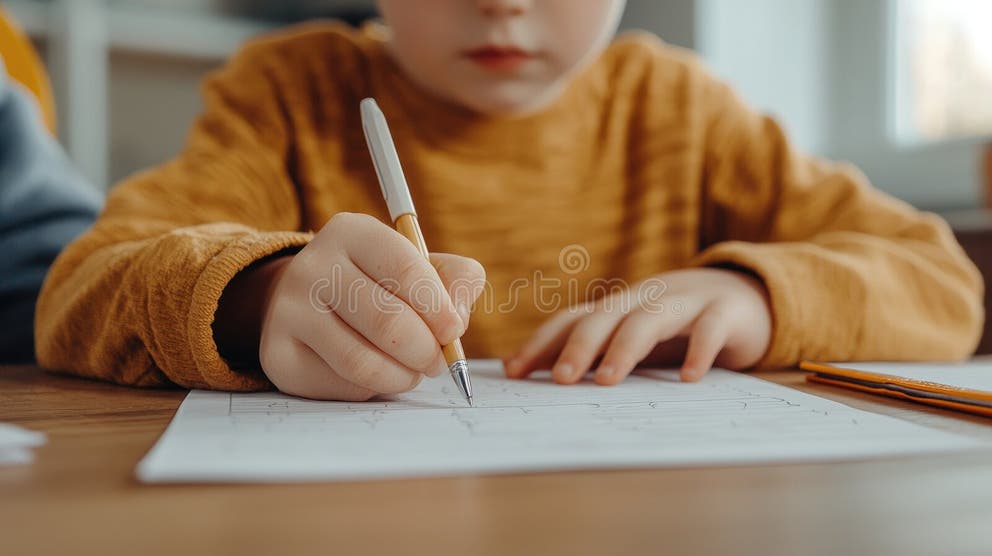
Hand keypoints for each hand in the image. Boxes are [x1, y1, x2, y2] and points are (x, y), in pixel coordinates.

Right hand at [219, 212, 484, 400]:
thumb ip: (456, 281)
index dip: (438, 308)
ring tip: (413, 371)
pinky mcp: (279, 354)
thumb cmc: (381, 283)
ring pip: (361, 362)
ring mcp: (288, 311)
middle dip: (425, 351)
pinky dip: (372, 388)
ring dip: (402, 376)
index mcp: (352, 233)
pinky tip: (377, 373)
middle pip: (386, 322)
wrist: (309, 301)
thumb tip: (457, 320)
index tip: (454, 331)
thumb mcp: (422, 265)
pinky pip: (340, 385)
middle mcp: (313, 266)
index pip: (405, 270)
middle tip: (437, 361)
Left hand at [504, 268, 771, 384]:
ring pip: (648, 319)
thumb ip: (595, 353)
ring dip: (625, 348)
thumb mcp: (634, 336)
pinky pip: (709, 329)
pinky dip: (698, 351)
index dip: (541, 343)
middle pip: (605, 317)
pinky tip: (688, 378)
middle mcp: (645, 299)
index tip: (514, 372)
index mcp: (619, 308)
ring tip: (608, 381)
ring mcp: (684, 302)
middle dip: (579, 347)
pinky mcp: (724, 312)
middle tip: (561, 380)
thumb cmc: (676, 324)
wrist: (745, 296)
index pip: (572, 320)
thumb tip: (537, 376)